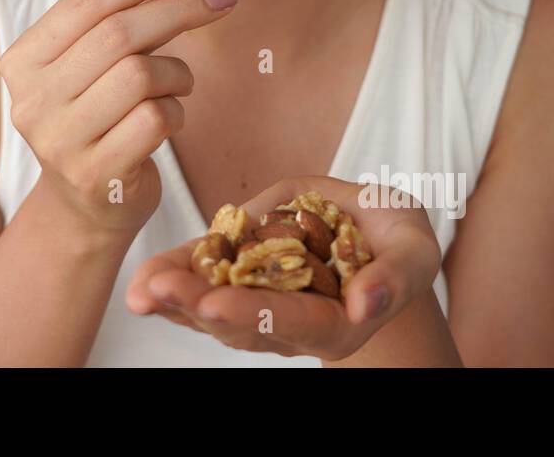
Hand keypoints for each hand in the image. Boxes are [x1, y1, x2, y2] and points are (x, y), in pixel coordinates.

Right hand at [0, 0, 238, 237]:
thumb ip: (125, 18)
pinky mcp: (95, 174)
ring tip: (177, 86)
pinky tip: (168, 121)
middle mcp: (31, 99)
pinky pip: (156, 119)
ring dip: (177, 73)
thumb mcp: (96, 66)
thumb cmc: (101, 119)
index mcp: (23, 60)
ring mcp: (59, 140)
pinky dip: (176, 112)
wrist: (86, 207)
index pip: (88, 0)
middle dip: (179, 8)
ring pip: (140, 75)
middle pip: (118, 33)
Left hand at [125, 176, 441, 360]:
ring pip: (212, 309)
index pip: (293, 322)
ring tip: (140, 289)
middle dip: (197, 307)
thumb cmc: (396, 239)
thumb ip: (396, 275)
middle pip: (240, 323)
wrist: (368, 229)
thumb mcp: (413, 248)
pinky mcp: (238, 274)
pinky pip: (202, 280)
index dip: (253, 314)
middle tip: (158, 292)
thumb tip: (367, 304)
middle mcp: (291, 324)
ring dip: (174, 299)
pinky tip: (143, 278)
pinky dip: (172, 277)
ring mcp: (260, 302)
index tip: (215, 305)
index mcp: (337, 322)